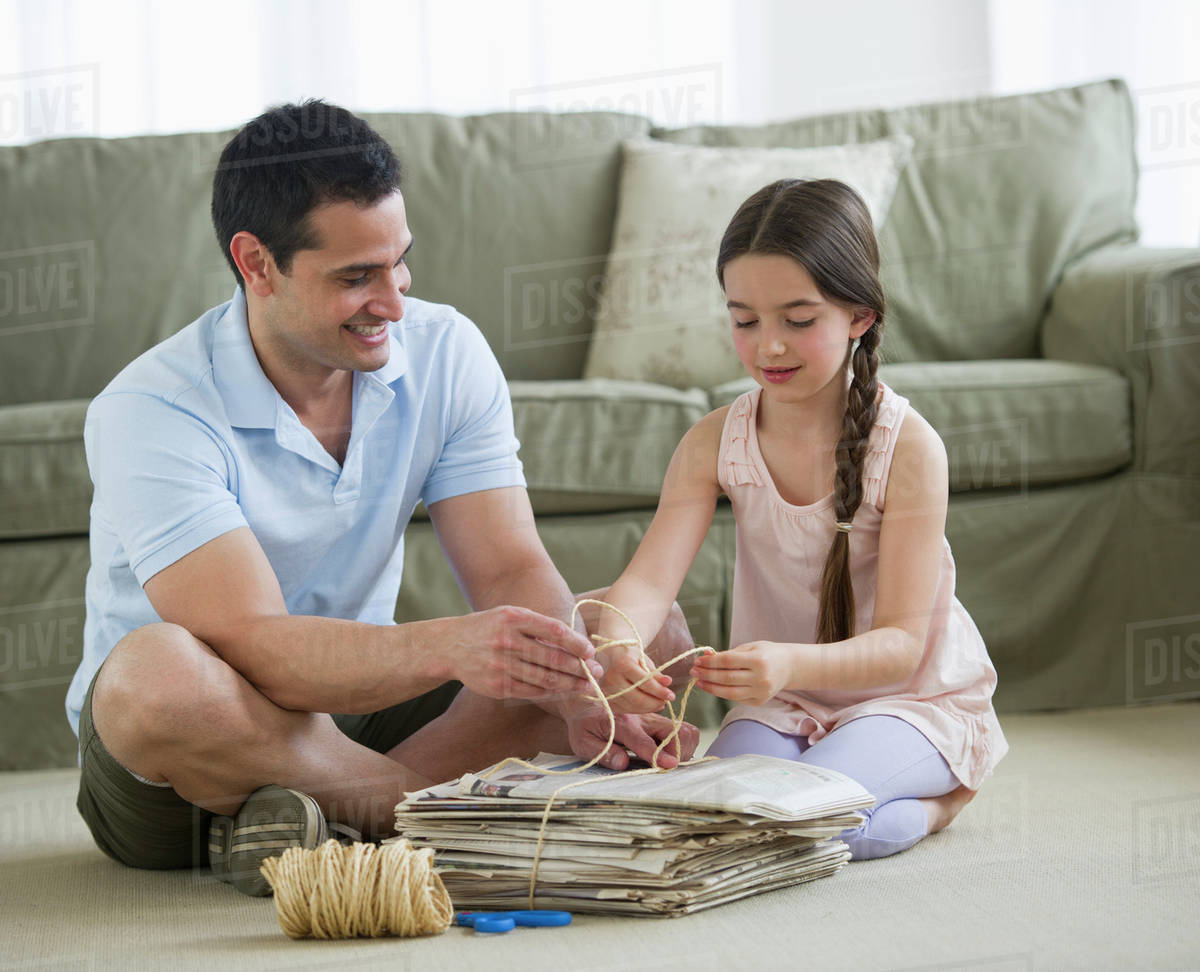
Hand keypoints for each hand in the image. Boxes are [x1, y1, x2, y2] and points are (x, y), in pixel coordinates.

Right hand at [441, 605, 602, 700]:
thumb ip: (538, 627)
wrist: (450, 646)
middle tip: (597, 673)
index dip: (576, 643)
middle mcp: (506, 640)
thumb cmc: (489, 628)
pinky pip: (531, 691)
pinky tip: (562, 690)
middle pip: (552, 658)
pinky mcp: (496, 686)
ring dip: (570, 684)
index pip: (554, 631)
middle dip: (580, 668)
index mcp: (513, 617)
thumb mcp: (510, 615)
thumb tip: (576, 644)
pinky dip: (550, 691)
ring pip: (544, 678)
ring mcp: (500, 665)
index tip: (591, 652)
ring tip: (586, 686)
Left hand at [564, 701, 698, 769]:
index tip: (671, 765)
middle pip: (673, 731)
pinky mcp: (658, 721)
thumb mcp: (584, 742)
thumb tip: (623, 763)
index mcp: (622, 724)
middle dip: (677, 751)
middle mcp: (642, 719)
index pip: (644, 741)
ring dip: (682, 747)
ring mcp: (652, 718)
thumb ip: (603, 753)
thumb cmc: (584, 727)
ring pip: (682, 729)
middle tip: (668, 766)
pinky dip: (683, 742)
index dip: (658, 754)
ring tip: (669, 760)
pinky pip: (681, 728)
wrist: (586, 705)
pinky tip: (669, 753)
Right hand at [598, 645, 674, 713]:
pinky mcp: (608, 700)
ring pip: (633, 707)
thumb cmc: (632, 657)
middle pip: (638, 699)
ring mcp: (607, 691)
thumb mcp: (645, 661)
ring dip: (650, 708)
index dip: (660, 691)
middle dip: (655, 703)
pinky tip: (649, 705)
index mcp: (623, 665)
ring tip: (660, 703)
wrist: (612, 656)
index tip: (672, 696)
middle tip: (667, 702)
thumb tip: (668, 683)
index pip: (645, 683)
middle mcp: (612, 679)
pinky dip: (641, 710)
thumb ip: (656, 674)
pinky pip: (627, 710)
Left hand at [691, 641, 791, 705]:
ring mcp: (761, 692)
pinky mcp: (760, 702)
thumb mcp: (750, 647)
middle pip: (726, 679)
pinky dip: (723, 693)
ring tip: (699, 681)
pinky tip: (712, 687)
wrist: (789, 667)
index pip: (727, 662)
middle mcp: (761, 678)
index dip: (710, 662)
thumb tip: (706, 656)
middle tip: (693, 671)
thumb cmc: (767, 653)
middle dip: (707, 675)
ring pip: (729, 693)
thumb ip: (728, 653)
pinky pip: (737, 699)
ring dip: (710, 688)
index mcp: (758, 660)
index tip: (697, 660)